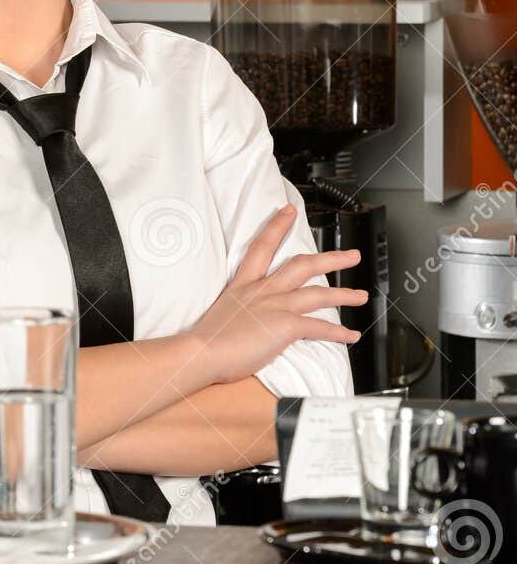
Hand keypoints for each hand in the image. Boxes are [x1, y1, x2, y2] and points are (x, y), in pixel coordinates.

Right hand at [186, 204, 367, 384]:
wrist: (202, 351)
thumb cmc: (207, 339)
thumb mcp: (222, 313)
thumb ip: (240, 309)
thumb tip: (248, 317)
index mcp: (243, 285)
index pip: (262, 246)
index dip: (276, 226)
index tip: (288, 212)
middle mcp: (262, 291)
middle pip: (302, 265)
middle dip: (331, 258)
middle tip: (351, 256)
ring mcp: (275, 306)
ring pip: (318, 293)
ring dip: (344, 294)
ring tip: (360, 296)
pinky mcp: (284, 326)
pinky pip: (319, 327)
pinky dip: (338, 333)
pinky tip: (350, 335)